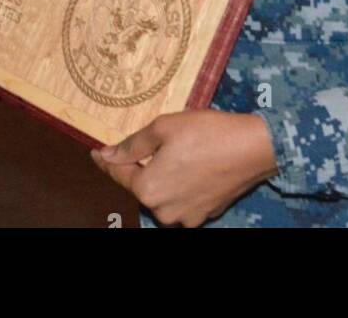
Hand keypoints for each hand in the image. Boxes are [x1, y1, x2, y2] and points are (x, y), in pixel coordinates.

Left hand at [91, 110, 276, 227]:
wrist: (251, 149)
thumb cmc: (205, 133)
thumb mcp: (162, 128)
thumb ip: (132, 145)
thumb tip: (107, 154)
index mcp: (148, 188)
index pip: (118, 174)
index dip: (106, 161)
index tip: (95, 152)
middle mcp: (163, 210)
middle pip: (141, 187)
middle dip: (140, 167)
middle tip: (148, 144)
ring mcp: (185, 217)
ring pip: (162, 195)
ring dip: (161, 177)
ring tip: (174, 153)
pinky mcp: (204, 216)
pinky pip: (181, 200)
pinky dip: (180, 185)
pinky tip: (190, 166)